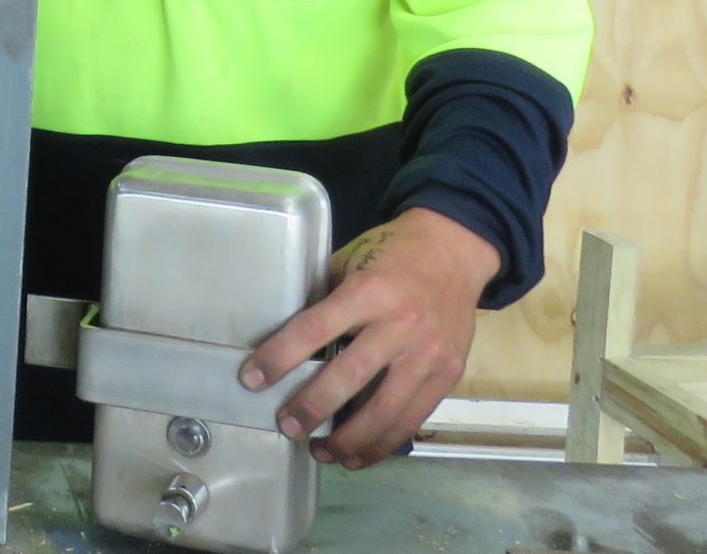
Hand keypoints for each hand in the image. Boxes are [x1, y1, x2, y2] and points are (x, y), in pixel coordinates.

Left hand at [240, 207, 500, 468]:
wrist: (455, 252)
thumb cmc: (391, 254)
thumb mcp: (351, 262)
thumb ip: (326, 301)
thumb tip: (286, 342)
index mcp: (368, 291)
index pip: (314, 328)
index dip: (279, 357)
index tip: (252, 379)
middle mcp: (400, 325)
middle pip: (349, 377)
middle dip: (313, 408)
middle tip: (287, 427)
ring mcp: (428, 354)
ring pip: (385, 410)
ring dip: (349, 439)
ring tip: (320, 452)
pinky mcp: (449, 374)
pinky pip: (412, 418)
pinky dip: (383, 442)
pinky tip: (359, 454)